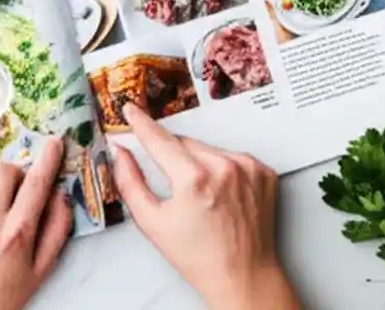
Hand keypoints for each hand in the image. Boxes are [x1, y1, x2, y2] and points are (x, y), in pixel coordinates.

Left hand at [0, 137, 72, 309]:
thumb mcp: (41, 269)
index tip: (54, 143)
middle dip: (9, 176)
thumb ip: (57, 230)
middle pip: (0, 169)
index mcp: (17, 233)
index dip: (48, 158)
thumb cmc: (3, 294)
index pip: (36, 183)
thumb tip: (61, 195)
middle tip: (8, 192)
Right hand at [112, 105, 299, 309]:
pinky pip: (232, 157)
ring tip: (202, 197)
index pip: (159, 139)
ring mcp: (248, 167)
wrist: (243, 275)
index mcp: (194, 178)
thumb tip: (121, 153)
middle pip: (184, 143)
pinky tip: (221, 194)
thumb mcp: (152, 222)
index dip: (140, 123)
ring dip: (198, 162)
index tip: (130, 109)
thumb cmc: (199, 256)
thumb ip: (129, 182)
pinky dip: (222, 168)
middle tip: (175, 186)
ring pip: (208, 149)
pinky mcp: (264, 171)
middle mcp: (224, 166)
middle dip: (172, 157)